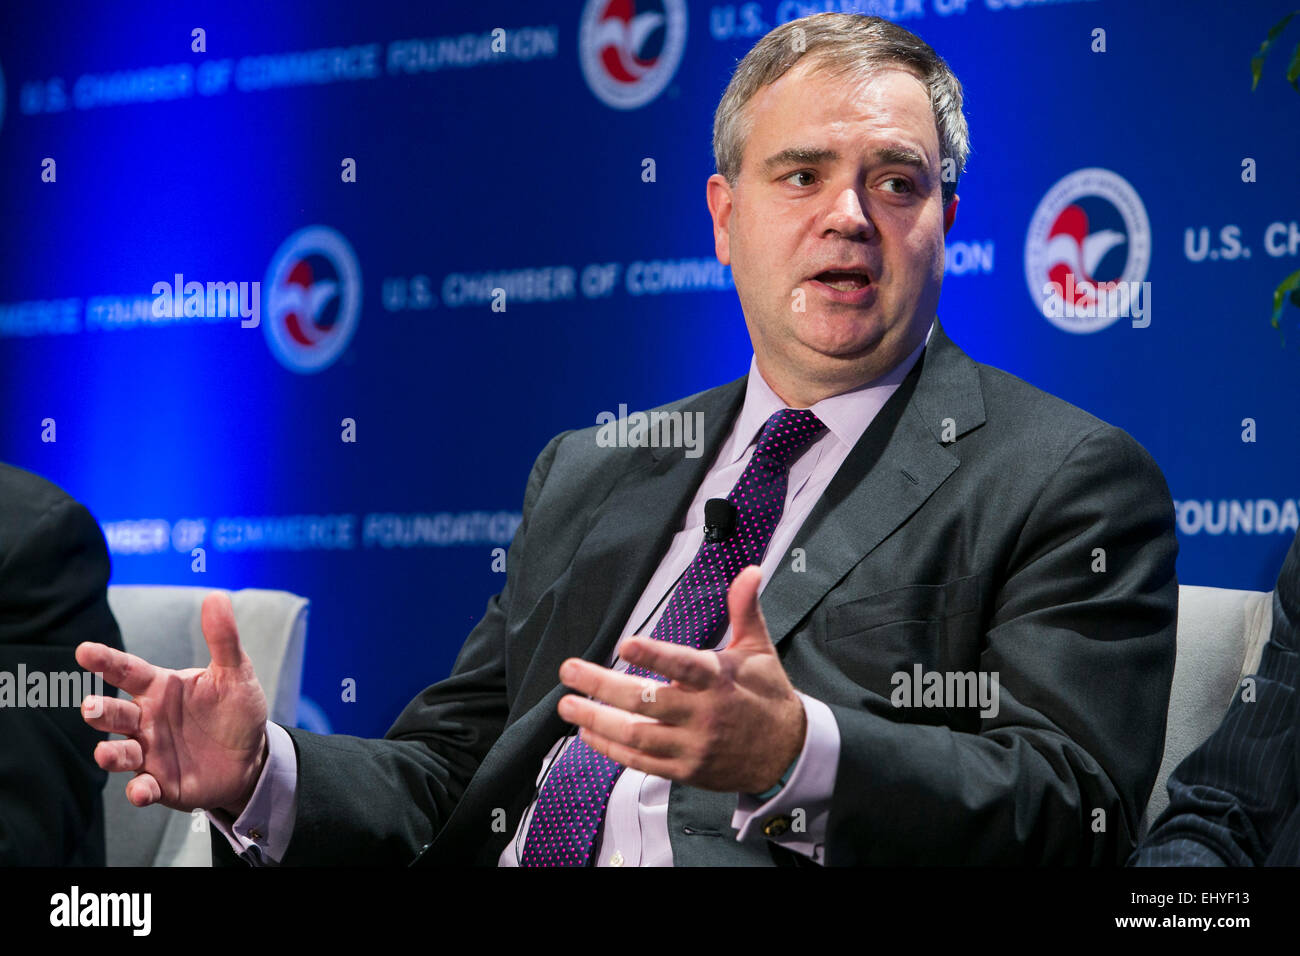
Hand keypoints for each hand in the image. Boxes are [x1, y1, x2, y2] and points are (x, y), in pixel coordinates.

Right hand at [75, 592, 269, 815]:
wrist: (252, 757)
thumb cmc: (236, 711)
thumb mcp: (235, 674)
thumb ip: (223, 639)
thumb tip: (216, 597)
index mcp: (160, 688)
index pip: (126, 671)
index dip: (105, 661)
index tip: (84, 651)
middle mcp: (147, 719)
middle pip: (114, 714)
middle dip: (100, 712)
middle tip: (92, 707)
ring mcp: (150, 752)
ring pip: (120, 752)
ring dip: (110, 754)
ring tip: (107, 753)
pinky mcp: (161, 783)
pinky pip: (142, 788)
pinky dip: (138, 790)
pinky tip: (141, 790)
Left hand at [557, 565, 806, 793]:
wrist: (787, 752)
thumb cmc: (767, 693)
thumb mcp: (759, 648)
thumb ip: (744, 608)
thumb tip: (750, 570)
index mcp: (719, 679)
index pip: (684, 665)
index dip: (654, 656)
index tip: (625, 644)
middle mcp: (704, 714)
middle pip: (646, 701)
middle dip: (602, 686)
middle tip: (568, 672)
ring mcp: (693, 746)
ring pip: (637, 734)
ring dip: (597, 720)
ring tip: (567, 705)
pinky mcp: (686, 770)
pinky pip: (642, 762)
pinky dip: (612, 749)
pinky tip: (589, 733)